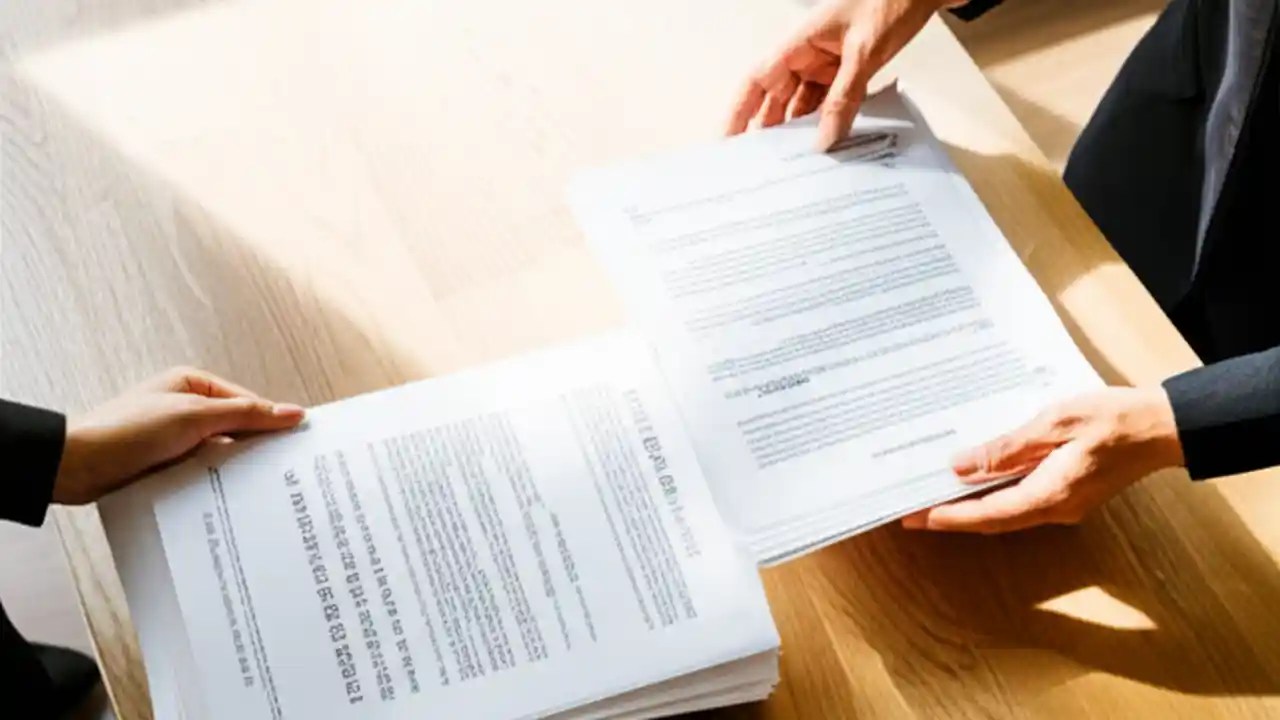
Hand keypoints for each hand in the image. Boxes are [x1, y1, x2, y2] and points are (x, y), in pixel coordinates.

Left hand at [54, 367, 304, 503]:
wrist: (75, 466)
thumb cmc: (127, 431)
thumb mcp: (194, 416)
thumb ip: (245, 414)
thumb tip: (293, 412)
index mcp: (193, 385)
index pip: (248, 403)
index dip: (272, 422)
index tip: (299, 444)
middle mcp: (186, 408)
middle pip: (236, 429)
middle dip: (255, 448)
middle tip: (286, 471)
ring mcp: (176, 438)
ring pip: (221, 453)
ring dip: (234, 469)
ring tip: (262, 488)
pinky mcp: (167, 464)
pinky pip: (203, 472)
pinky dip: (215, 482)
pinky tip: (230, 497)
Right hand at [726, 0, 959, 149]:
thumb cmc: (889, 0)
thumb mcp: (865, 51)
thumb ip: (844, 97)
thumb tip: (825, 139)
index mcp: (798, 42)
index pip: (757, 81)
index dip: (738, 112)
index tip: (726, 141)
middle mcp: (805, 55)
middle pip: (776, 99)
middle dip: (770, 131)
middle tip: (764, 167)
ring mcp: (825, 65)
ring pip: (803, 105)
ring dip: (801, 131)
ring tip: (797, 164)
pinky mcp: (845, 71)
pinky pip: (829, 103)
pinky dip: (827, 123)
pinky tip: (827, 144)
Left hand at [902, 387, 1184, 533]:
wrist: (1162, 426)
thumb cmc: (1113, 418)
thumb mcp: (1054, 423)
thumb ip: (1006, 448)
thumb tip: (961, 467)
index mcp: (1051, 494)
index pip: (987, 514)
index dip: (948, 517)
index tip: (914, 517)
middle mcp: (1055, 508)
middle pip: (992, 520)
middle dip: (950, 517)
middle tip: (910, 510)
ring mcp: (1063, 503)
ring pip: (1005, 513)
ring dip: (969, 508)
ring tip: (931, 496)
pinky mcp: (1066, 492)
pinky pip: (1020, 501)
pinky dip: (992, 495)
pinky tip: (974, 480)